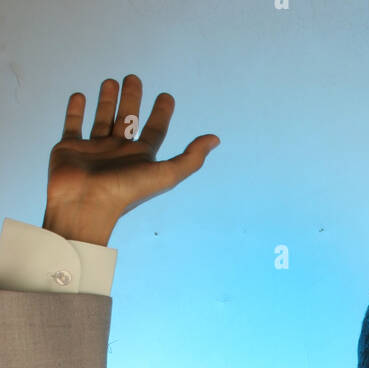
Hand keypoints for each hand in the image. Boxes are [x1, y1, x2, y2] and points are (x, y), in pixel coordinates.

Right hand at [42, 75, 219, 243]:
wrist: (84, 205)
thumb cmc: (125, 192)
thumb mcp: (165, 175)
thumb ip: (190, 158)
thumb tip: (215, 139)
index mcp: (141, 159)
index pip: (155, 131)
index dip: (162, 113)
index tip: (166, 95)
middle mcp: (119, 153)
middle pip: (128, 120)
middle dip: (132, 99)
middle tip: (133, 78)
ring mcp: (94, 150)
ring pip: (102, 119)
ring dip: (107, 101)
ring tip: (110, 81)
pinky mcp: (69, 148)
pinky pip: (73, 125)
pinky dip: (75, 110)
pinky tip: (80, 95)